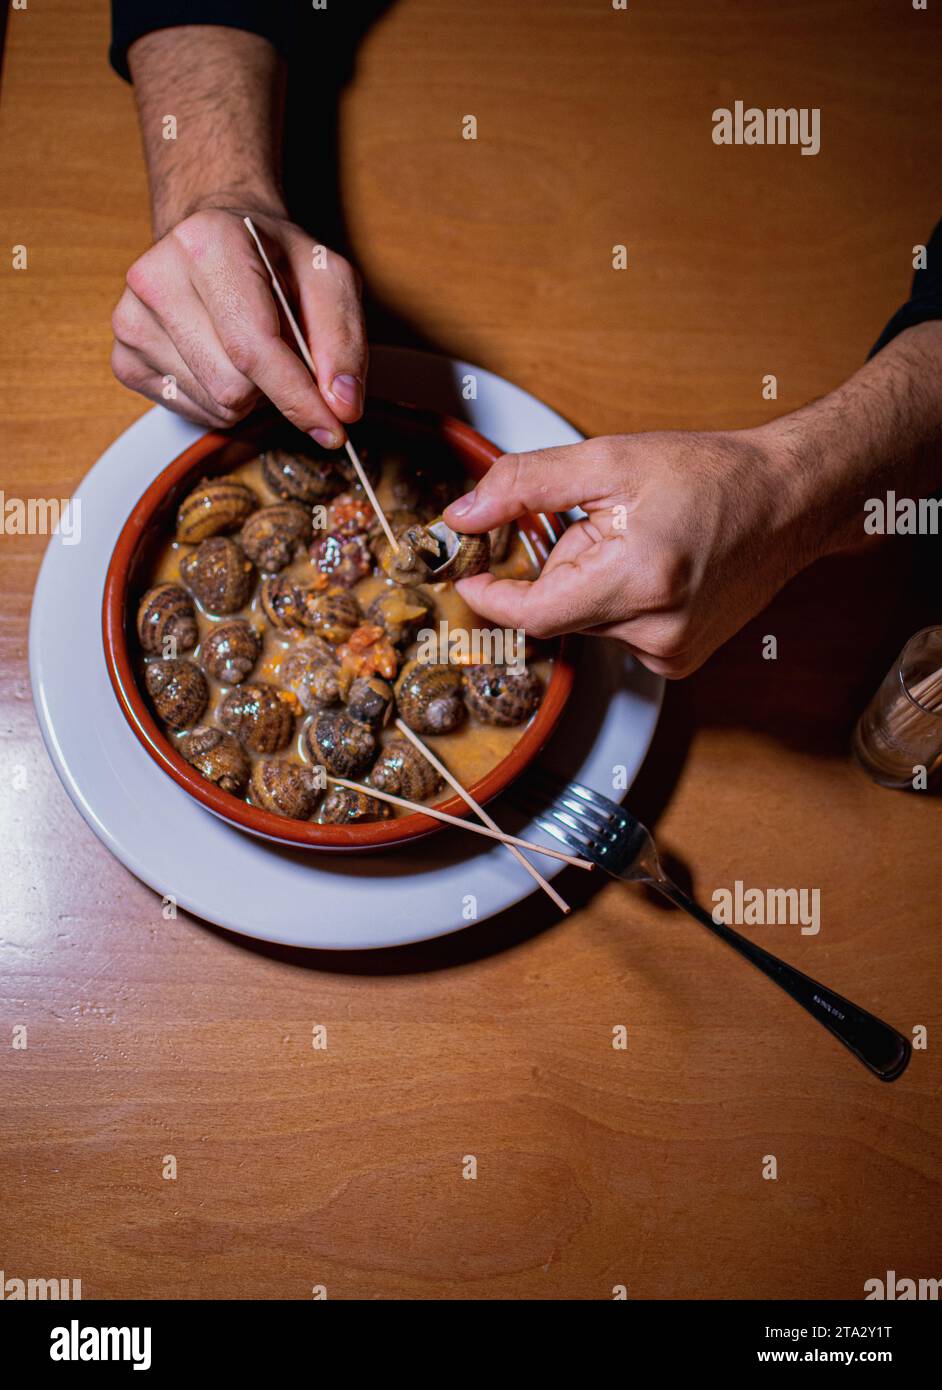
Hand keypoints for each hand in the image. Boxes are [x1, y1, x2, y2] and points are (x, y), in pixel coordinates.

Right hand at [111, 206, 365, 442]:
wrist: (218, 242)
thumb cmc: (275, 260)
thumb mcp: (329, 279)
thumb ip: (343, 342)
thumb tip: (342, 407)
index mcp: (207, 242)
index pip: (252, 347)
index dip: (298, 397)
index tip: (333, 428)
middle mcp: (155, 277)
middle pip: (233, 386)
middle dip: (273, 387)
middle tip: (283, 354)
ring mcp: (130, 321)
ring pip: (215, 405)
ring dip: (250, 396)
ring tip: (249, 351)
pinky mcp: (124, 360)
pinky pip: (192, 413)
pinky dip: (220, 402)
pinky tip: (221, 361)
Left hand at [444, 428, 812, 677]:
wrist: (790, 500)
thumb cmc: (714, 476)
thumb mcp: (610, 460)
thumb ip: (526, 485)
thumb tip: (464, 514)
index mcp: (638, 581)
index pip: (534, 615)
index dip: (492, 596)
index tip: (467, 576)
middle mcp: (657, 631)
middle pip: (561, 613)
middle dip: (563, 569)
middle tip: (604, 524)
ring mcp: (672, 653)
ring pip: (589, 623)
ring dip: (594, 586)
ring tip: (643, 545)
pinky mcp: (681, 660)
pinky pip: (619, 634)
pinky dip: (621, 604)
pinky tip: (658, 572)